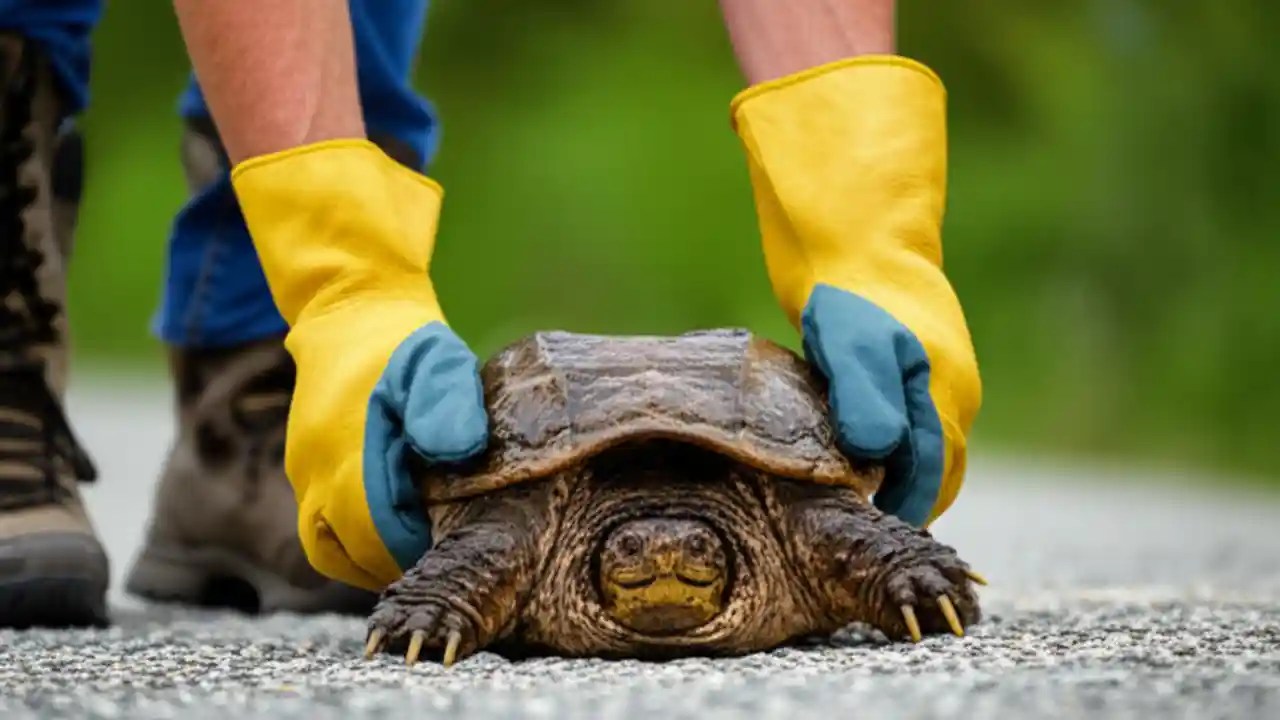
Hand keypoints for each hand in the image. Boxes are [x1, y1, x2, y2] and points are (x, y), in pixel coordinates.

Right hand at [231, 140, 487, 589]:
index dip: (412, 546)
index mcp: (346, 445)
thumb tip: (455, 455)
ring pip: (330, 551)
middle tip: (442, 550)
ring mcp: (303, 478)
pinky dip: (357, 545)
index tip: (451, 538)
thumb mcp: (439, 360)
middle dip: (396, 560)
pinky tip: (398, 532)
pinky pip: (324, 534)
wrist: (350, 316)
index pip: (373, 529)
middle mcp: (313, 470)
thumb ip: (448, 403)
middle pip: (347, 552)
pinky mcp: (304, 480)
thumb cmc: (405, 343)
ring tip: (419, 547)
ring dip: (372, 560)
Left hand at [801, 284, 977, 525]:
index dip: (899, 515)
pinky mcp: (913, 374)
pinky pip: (911, 431)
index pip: (930, 484)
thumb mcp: (851, 348)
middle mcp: (952, 398)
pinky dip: (890, 455)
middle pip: (938, 476)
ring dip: (898, 482)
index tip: (865, 541)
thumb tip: (880, 455)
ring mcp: (937, 385)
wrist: (859, 238)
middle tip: (859, 534)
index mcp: (944, 399)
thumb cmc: (850, 294)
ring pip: (926, 454)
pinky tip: (854, 462)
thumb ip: (866, 401)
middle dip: (905, 507)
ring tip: (856, 507)